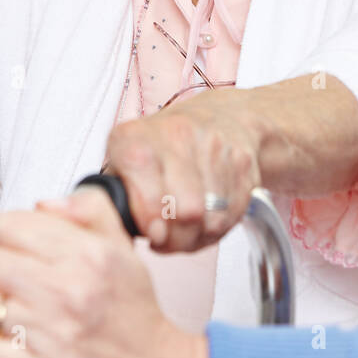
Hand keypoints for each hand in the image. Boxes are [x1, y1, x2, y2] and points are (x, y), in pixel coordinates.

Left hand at [0, 188, 207, 357]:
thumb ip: (90, 209)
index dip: (9, 235)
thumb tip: (43, 204)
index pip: (7, 225)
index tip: (18, 248)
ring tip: (5, 312)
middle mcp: (67, 291)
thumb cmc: (131, 310)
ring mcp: (50, 334)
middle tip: (8, 280)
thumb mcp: (122, 248)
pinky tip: (5, 340)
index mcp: (86, 255)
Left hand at [104, 87, 261, 251]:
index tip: (150, 231)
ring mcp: (214, 148)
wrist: (221, 119)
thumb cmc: (162, 149)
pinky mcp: (243, 164)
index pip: (146, 188)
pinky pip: (231, 216)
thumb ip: (115, 195)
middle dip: (174, 237)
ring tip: (184, 228)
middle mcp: (177, 136)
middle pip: (184, 211)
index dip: (149, 218)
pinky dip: (216, 228)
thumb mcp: (124, 160)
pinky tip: (205, 217)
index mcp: (136, 137)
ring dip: (195, 235)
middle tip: (166, 237)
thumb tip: (116, 232)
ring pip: (209, 219)